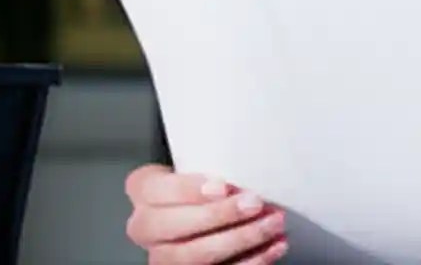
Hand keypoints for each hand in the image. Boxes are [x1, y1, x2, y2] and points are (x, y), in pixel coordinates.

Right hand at [124, 163, 288, 263]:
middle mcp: (146, 228)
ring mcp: (163, 255)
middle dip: (220, 215)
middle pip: (174, 226)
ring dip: (242, 239)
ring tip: (273, 223)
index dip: (188, 190)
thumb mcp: (203, 165)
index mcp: (145, 191)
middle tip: (256, 203)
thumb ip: (213, 169)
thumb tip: (247, 176)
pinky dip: (252, 260)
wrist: (201, 207)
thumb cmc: (205, 182)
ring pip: (196, 256)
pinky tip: (275, 245)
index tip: (223, 186)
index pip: (154, 190)